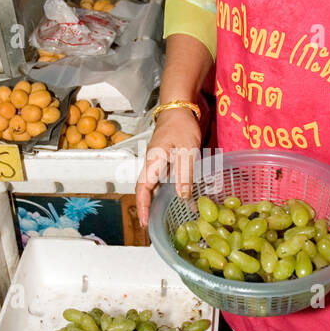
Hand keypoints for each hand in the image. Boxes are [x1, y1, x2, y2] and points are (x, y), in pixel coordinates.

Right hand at [135, 110, 202, 228]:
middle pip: (146, 189)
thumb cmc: (181, 125)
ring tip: (166, 216)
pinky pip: (165, 177)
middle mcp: (152, 163)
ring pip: (156, 184)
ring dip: (159, 200)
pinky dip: (170, 189)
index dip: (143, 207)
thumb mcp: (186, 150)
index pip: (143, 189)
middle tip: (154, 225)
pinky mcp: (167, 158)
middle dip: (148, 208)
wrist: (180, 105)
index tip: (145, 224)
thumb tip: (182, 197)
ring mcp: (159, 160)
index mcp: (153, 161)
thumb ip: (184, 174)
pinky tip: (181, 197)